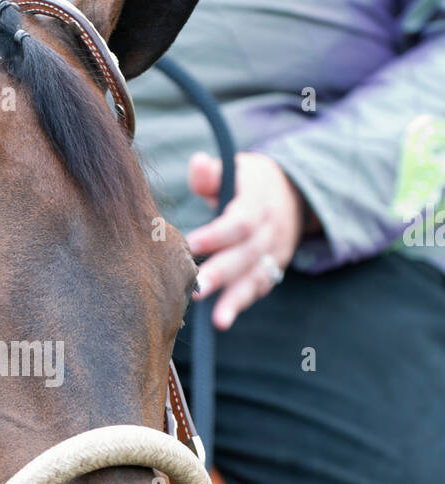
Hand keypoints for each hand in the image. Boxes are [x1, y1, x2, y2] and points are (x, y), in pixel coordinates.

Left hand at [185, 152, 305, 329]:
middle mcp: (270, 229)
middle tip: (196, 289)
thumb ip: (212, 173)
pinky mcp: (273, 268)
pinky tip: (223, 319)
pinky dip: (242, 303)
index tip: (191, 244)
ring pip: (256, 276)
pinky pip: (259, 287)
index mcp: (258, 201)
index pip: (240, 221)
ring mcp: (274, 251)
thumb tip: (197, 163)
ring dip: (235, 299)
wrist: (292, 193)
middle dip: (222, 273)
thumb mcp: (235, 168)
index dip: (217, 234)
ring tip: (217, 320)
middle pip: (246, 254)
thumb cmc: (249, 181)